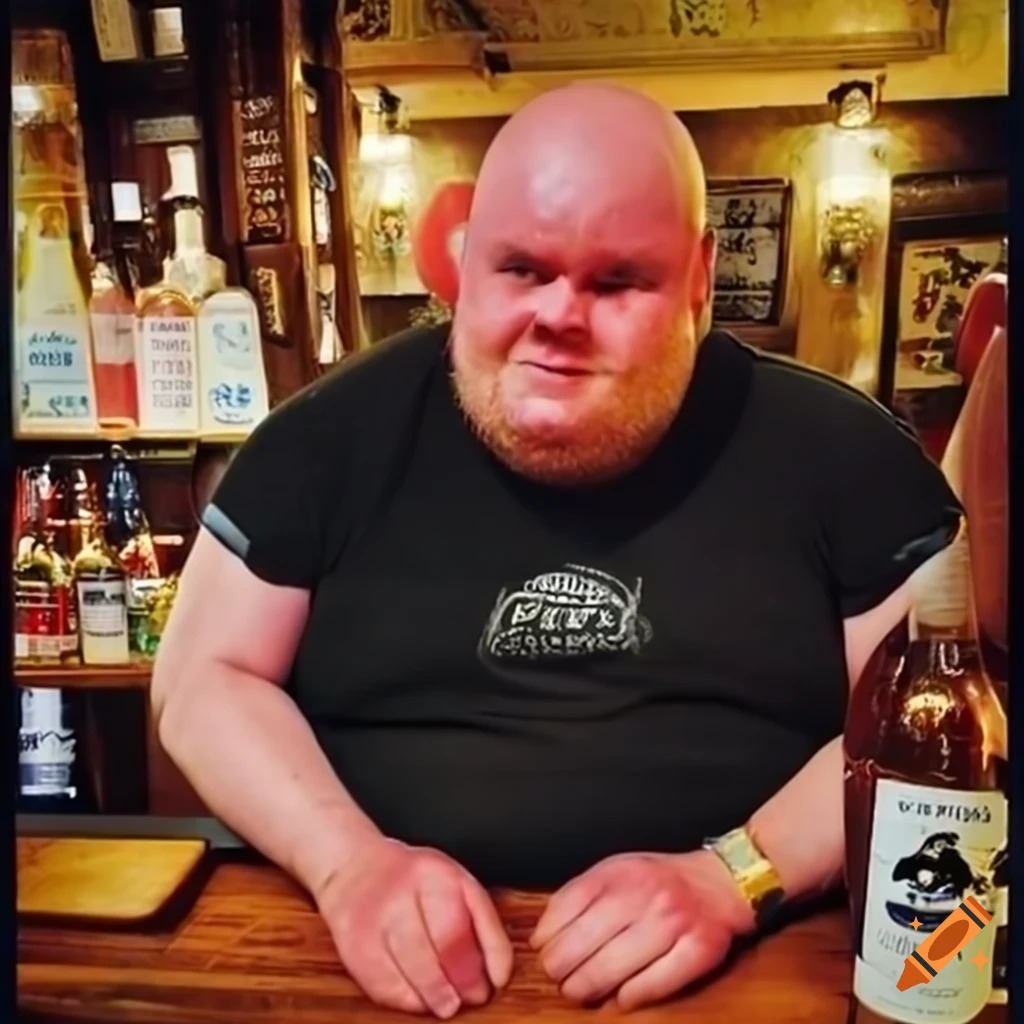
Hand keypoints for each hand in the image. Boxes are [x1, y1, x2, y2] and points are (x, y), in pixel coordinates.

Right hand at [315, 835, 513, 1017]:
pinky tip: (419, 1000)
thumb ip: (479, 921)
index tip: (495, 981)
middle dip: (462, 980)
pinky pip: (384, 983)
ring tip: (447, 1004)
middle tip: (471, 996)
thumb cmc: (414, 881)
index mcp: (436, 873)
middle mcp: (403, 891)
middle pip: (440, 946)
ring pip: (412, 968)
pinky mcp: (354, 945)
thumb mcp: (453, 882)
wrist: (355, 869)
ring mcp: (375, 918)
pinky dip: (407, 999)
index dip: (484, 959)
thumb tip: (499, 972)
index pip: (467, 921)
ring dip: (436, 995)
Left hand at [530, 849, 754, 1009]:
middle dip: (561, 970)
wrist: (719, 882)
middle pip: (583, 945)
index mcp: (618, 874)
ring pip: (612, 969)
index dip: (548, 938)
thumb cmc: (657, 881)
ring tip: (580, 991)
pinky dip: (629, 997)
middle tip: (559, 978)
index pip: (566, 909)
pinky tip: (619, 997)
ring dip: (587, 988)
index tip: (543, 952)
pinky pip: (652, 985)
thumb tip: (542, 937)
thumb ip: (578, 897)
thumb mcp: (614, 871)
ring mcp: (672, 924)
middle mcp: (643, 896)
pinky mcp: (697, 951)